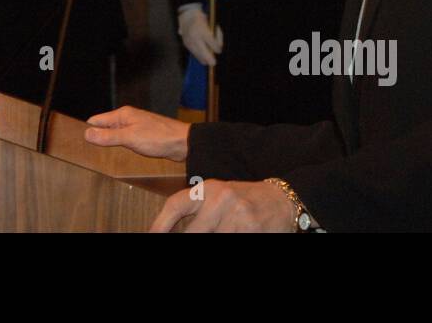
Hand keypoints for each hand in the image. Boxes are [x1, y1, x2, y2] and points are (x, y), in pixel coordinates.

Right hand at [83, 106, 190, 161]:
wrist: (183, 143)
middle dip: (97, 138)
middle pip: (105, 127)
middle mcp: (128, 119)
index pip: (97, 120)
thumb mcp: (129, 138)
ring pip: (115, 135)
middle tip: (88, 152)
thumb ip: (108, 137)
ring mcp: (135, 127)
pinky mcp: (142, 137)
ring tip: (100, 156)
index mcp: (122, 115)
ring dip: (109, 143)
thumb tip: (86, 134)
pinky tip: (118, 156)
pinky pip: (125, 140)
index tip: (78, 142)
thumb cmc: (158, 138)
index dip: (87, 130)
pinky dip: (120, 147)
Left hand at [152, 179, 295, 232]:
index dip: (160, 224)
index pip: (176, 205)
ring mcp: (237, 218)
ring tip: (221, 231)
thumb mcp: (218, 196)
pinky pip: (230, 243)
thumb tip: (171, 230)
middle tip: (189, 238)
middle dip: (187, 239)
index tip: (151, 235)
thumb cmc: (244, 200)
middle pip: (192, 233)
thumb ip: (197, 211)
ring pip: (211, 240)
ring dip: (213, 239)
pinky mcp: (251, 231)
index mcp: (208, 189)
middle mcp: (221, 200)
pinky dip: (228, 241)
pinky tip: (232, 234)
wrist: (281, 200)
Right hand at [177, 5, 222, 65]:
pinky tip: (201, 58)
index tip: (219, 50)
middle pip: (204, 52)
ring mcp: (189, 41)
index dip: (217, 48)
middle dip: (209, 59)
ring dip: (203, 59)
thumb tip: (218, 49)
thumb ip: (217, 36)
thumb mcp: (212, 25)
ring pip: (197, 54)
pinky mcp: (185, 43)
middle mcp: (196, 37)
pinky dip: (197, 55)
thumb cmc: (202, 20)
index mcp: (203, 31)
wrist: (188, 16)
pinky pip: (193, 52)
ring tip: (207, 62)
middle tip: (213, 63)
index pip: (212, 44)